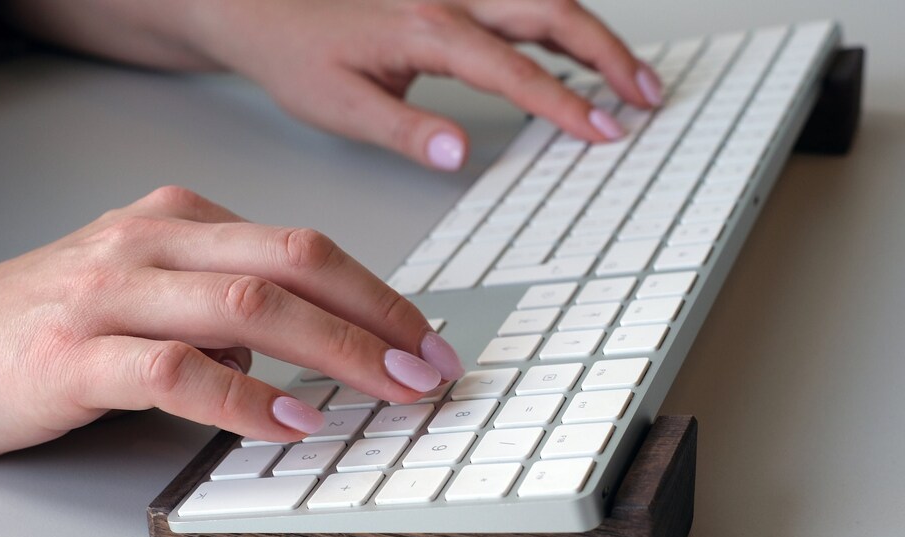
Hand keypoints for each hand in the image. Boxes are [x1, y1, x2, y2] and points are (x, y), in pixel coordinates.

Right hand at [0, 186, 463, 459]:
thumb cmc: (56, 321)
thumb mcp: (153, 288)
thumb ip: (226, 303)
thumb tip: (304, 347)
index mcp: (179, 221)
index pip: (304, 248)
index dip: (378, 295)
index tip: (426, 340)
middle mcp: (152, 244)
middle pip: (293, 265)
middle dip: (377, 318)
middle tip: (427, 366)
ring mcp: (112, 295)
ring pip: (248, 308)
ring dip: (335, 355)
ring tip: (386, 391)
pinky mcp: (75, 356)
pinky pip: (178, 372)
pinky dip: (244, 399)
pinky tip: (289, 422)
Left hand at [4, 0, 662, 168]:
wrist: (257, 5)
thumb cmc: (294, 51)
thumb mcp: (339, 104)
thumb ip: (403, 128)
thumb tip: (457, 153)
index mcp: (426, 27)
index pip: (516, 69)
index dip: (568, 103)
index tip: (607, 131)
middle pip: (551, 11)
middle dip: (608, 54)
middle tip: (647, 95)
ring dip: (594, 33)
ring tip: (633, 74)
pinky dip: (561, 21)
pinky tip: (577, 47)